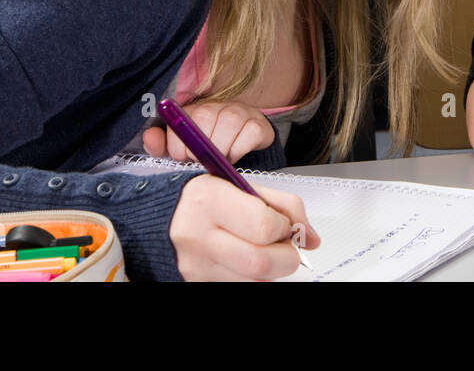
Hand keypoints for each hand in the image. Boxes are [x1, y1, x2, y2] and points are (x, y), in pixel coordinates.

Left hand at [142, 101, 275, 164]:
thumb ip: (161, 147)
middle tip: (200, 162)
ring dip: (221, 148)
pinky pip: (251, 132)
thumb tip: (149, 137)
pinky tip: (235, 155)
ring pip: (229, 121)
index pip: (181, 118)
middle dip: (200, 146)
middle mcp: (217, 106)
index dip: (179, 142)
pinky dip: (240, 148)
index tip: (182, 158)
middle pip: (205, 116)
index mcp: (193, 111)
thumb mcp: (179, 153)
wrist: (241, 156)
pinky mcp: (259, 124)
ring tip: (218, 161)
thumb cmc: (205, 156)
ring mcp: (240, 112)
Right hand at [171, 175, 320, 280]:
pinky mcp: (198, 284)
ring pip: (255, 282)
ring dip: (271, 270)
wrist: (162, 221)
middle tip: (286, 246)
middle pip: (261, 263)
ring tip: (262, 250)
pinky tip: (245, 260)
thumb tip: (312, 238)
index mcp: (209, 200)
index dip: (283, 228)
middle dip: (287, 257)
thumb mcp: (240, 186)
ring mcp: (196, 266)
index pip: (264, 226)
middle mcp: (198, 236)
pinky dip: (254, 278)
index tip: (282, 224)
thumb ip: (283, 205)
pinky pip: (241, 287)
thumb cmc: (206, 200)